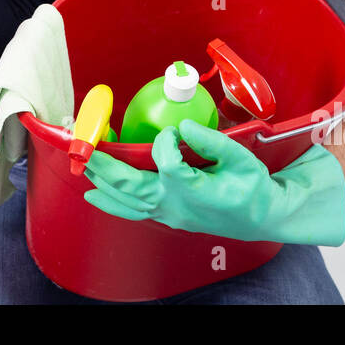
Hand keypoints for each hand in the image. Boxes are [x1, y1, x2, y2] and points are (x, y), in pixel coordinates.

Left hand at [82, 118, 344, 245]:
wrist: (260, 218)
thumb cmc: (253, 187)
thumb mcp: (241, 159)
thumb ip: (212, 142)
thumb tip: (183, 126)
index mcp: (195, 190)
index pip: (167, 164)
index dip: (164, 144)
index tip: (172, 131)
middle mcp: (176, 205)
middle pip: (133, 187)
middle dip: (107, 167)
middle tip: (86, 149)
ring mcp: (170, 214)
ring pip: (129, 203)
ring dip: (105, 184)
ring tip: (84, 169)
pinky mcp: (168, 217)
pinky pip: (134, 212)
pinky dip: (113, 204)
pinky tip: (97, 196)